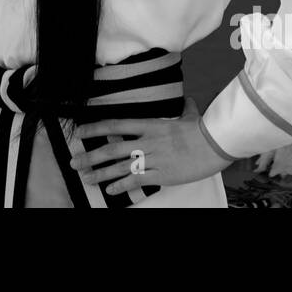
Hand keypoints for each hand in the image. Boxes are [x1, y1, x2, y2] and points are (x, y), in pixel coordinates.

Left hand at [68, 97, 231, 195]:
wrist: (216, 144)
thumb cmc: (203, 129)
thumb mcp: (190, 115)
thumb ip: (185, 109)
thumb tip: (188, 101)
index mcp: (150, 125)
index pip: (116, 125)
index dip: (95, 129)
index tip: (80, 133)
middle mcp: (147, 142)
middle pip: (112, 149)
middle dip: (90, 156)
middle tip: (74, 162)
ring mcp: (153, 159)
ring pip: (120, 168)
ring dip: (100, 173)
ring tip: (86, 177)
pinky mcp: (162, 175)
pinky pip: (137, 181)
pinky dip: (122, 186)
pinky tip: (110, 190)